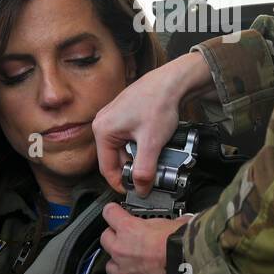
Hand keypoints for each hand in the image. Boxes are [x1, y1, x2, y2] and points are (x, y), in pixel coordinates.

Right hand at [93, 51, 213, 194]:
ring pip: (122, 149)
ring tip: (153, 155)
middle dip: (132, 168)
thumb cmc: (158, 103)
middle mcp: (102, 123)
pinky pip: (126, 138)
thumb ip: (145, 170)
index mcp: (102, 130)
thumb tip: (141, 190)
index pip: (106, 168)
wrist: (171, 82)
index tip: (136, 191)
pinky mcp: (122, 115)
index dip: (122, 183)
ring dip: (137, 156)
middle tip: (149, 174)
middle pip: (114, 158)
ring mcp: (111, 117)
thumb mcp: (151, 143)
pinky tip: (151, 143)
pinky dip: (138, 145)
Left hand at [101, 204, 194, 273]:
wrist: (192, 265)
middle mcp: (122, 250)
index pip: (109, 213)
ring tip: (129, 264)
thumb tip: (177, 221)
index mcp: (129, 229)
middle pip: (105, 240)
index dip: (114, 212)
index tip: (116, 214)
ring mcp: (126, 273)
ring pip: (109, 268)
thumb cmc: (184, 242)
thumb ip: (167, 222)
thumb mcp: (174, 221)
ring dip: (118, 265)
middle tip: (126, 239)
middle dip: (114, 238)